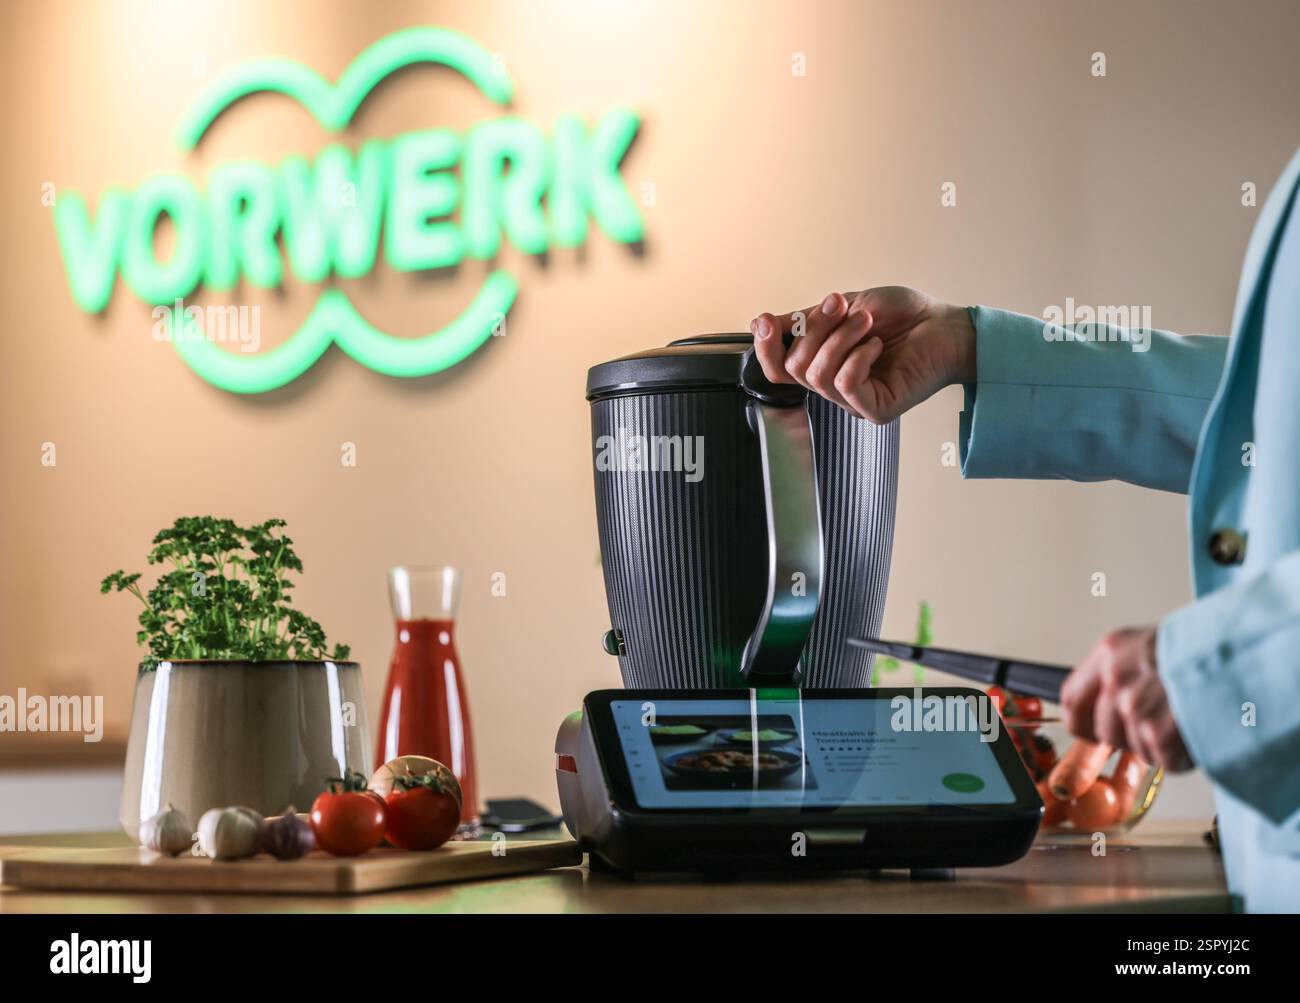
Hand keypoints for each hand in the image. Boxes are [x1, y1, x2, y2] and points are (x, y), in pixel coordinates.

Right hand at [749, 286, 975, 422]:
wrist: (946, 324)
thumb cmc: (904, 315)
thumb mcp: (845, 307)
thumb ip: (806, 319)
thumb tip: (763, 323)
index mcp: (823, 363)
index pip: (777, 370)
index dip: (764, 348)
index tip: (766, 320)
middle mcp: (834, 386)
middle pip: (794, 368)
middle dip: (814, 330)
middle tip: (841, 305)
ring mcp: (853, 401)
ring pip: (818, 375)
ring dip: (840, 338)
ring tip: (867, 322)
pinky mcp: (875, 409)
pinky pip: (846, 384)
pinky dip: (858, 356)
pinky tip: (877, 345)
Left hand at [1060, 626, 1193, 771]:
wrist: (1241, 653)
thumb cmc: (1199, 650)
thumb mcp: (1146, 647)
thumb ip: (1117, 675)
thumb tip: (1094, 713)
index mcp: (1109, 652)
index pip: (1071, 700)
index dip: (1081, 724)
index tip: (1092, 733)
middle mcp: (1115, 678)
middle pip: (1103, 732)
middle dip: (1129, 738)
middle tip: (1158, 724)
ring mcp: (1135, 706)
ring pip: (1134, 748)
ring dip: (1159, 745)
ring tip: (1183, 719)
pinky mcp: (1158, 732)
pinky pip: (1162, 761)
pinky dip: (1181, 756)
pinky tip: (1195, 731)